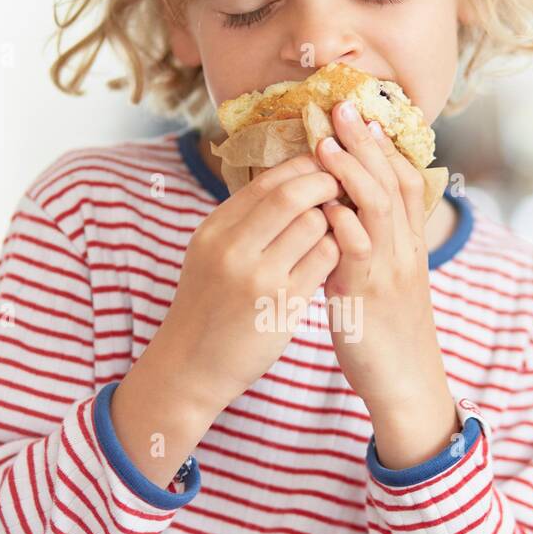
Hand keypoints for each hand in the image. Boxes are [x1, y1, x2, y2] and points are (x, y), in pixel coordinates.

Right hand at [160, 155, 340, 410]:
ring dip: (334, 221)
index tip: (324, 169)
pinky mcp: (283, 304)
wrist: (189, 367)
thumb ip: (242, 220)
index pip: (267, 180)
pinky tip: (334, 259)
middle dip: (326, 184)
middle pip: (293, 194)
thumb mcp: (209, 254)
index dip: (303, 167)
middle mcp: (232, 248)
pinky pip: (325, 260)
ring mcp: (258, 277)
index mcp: (214, 230)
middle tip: (343, 190)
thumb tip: (289, 179)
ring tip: (338, 228)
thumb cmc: (207, 307)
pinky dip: (336, 251)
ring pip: (315, 225)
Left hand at [315, 101, 452, 417]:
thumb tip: (337, 216)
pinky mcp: (370, 297)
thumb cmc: (386, 336)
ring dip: (352, 172)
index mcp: (409, 245)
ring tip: (326, 143)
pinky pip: (360, 253)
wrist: (406, 386)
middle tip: (341, 106)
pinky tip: (325, 206)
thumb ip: (365, 248)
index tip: (362, 113)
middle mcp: (406, 251)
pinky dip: (344, 225)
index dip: (384, 146)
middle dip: (366, 142)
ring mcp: (391, 272)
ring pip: (380, 209)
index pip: (405, 180)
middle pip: (393, 181)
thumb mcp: (382, 282)